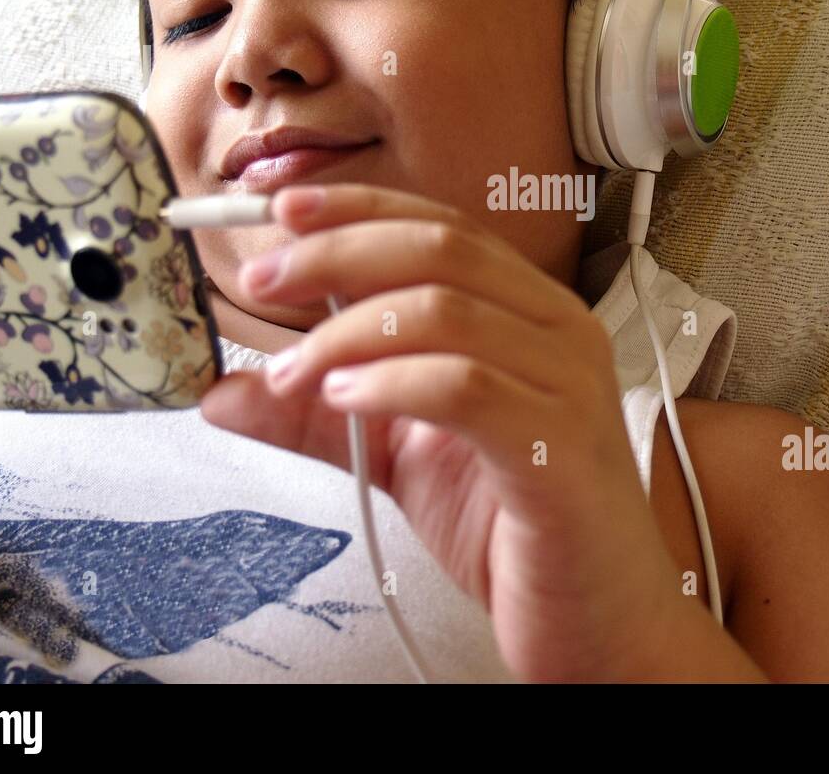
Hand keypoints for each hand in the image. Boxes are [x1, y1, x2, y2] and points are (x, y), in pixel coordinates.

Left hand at [199, 183, 687, 681]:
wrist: (602, 620)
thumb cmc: (516, 527)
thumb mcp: (401, 458)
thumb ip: (321, 417)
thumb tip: (225, 391)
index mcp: (531, 315)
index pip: (442, 226)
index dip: (357, 208)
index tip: (281, 207)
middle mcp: (560, 331)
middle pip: (441, 248)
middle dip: (336, 253)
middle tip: (262, 280)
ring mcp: (568, 386)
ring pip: (448, 310)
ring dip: (347, 331)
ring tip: (293, 372)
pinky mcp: (560, 450)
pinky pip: (467, 387)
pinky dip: (392, 383)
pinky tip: (345, 398)